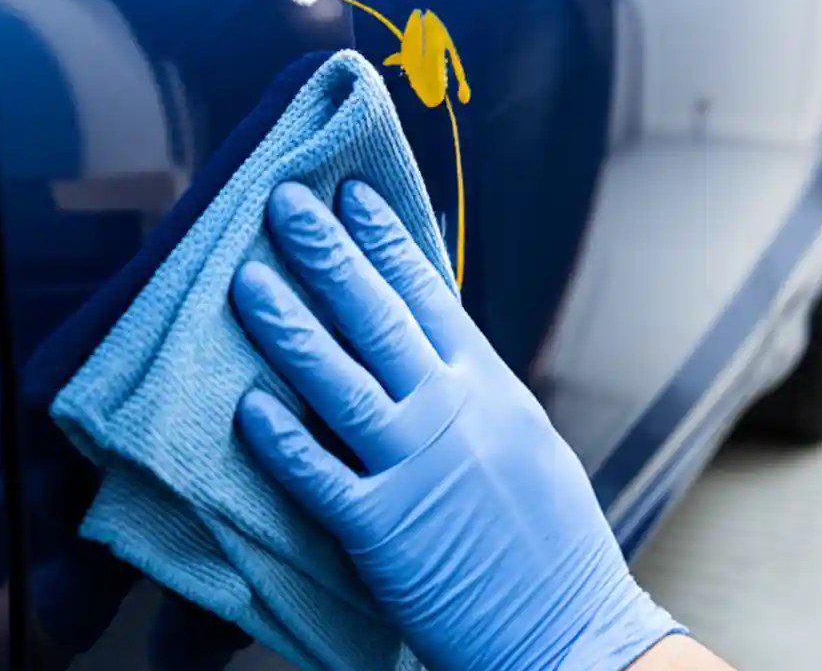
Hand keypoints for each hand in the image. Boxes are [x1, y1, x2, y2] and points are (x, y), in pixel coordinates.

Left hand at [231, 181, 682, 669]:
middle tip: (285, 203)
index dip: (385, 241)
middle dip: (327, 255)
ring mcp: (418, 470)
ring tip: (248, 279)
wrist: (575, 633)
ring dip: (289, 327)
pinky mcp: (384, 532)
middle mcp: (455, 415)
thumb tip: (437, 346)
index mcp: (492, 391)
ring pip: (339, 383)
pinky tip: (246, 405)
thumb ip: (479, 393)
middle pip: (378, 319)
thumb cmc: (556, 546)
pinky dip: (281, 440)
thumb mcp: (529, 444)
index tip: (350, 195)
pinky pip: (319, 475)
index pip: (430, 296)